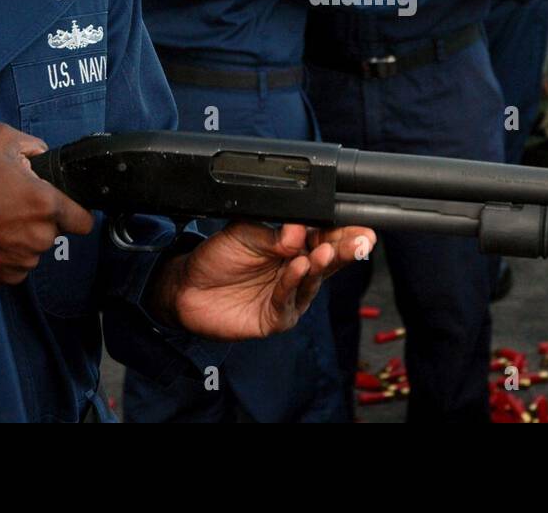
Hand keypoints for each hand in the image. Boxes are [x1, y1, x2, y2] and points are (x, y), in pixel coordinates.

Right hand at [0, 122, 94, 284]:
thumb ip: (31, 144)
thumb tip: (41, 154)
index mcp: (45, 203)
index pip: (83, 220)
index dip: (75, 211)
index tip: (61, 206)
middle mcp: (38, 235)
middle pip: (56, 231)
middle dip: (42, 219)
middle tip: (14, 204)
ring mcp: (21, 258)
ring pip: (35, 248)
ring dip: (23, 237)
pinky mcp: (3, 275)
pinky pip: (17, 264)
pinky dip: (8, 253)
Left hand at [148, 223, 376, 339]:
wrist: (186, 286)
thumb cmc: (218, 257)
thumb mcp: (244, 234)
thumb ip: (272, 234)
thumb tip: (297, 229)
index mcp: (296, 247)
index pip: (327, 238)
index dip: (345, 233)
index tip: (361, 228)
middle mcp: (297, 272)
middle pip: (329, 261)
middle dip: (347, 250)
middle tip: (361, 241)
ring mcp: (289, 296)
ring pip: (313, 281)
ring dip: (321, 264)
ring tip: (324, 251)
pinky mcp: (275, 317)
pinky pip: (289, 301)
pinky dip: (293, 283)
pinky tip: (297, 267)